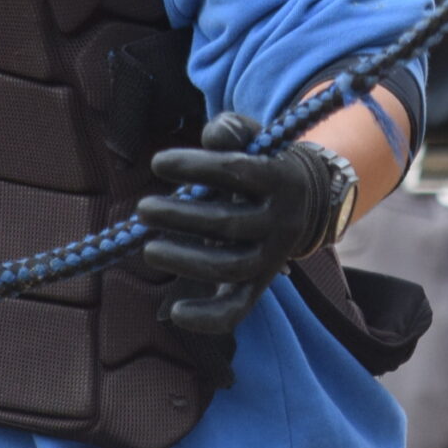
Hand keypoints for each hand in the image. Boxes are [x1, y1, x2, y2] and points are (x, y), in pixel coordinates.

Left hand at [139, 114, 347, 335]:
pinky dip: (208, 317)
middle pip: (228, 224)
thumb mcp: (254, 139)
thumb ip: (232, 130)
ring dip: (184, 260)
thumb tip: (212, 137)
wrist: (305, 202)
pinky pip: (237, 309)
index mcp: (279, 179)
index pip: (237, 172)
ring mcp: (271, 257)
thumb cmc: (262, 164)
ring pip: (229, 268)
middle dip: (180, 217)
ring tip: (149, 248)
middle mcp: (280, 221)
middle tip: (143, 208)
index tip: (158, 163)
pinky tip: (174, 311)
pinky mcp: (259, 284)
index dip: (195, 167)